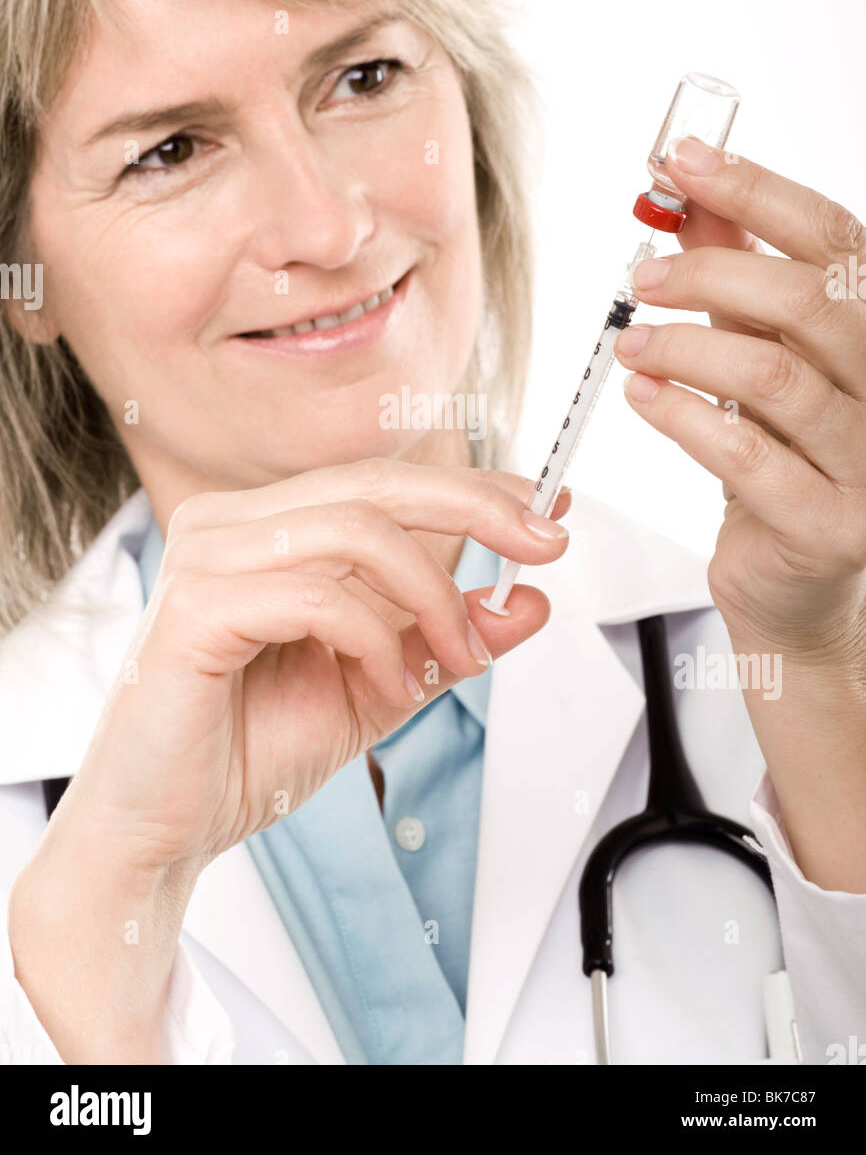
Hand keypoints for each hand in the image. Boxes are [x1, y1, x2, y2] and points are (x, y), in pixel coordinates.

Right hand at [59, 457, 569, 876]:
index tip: (545, 505)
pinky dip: (375, 640)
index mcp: (264, 529)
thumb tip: (527, 602)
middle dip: (477, 508)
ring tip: (457, 662)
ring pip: (358, 530)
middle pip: (377, 483)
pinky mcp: (196, 607)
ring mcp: (206, 557)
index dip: (471, 486)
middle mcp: (229, 524)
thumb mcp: (378, 686)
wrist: (164, 832)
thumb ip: (443, 640)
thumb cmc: (246, 753)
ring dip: (432, 596)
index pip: (382, 481)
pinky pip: (318, 594)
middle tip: (544, 544)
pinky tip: (383, 686)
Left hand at [614, 136, 865, 662]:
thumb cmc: (779, 460)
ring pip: (772, 375)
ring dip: (684, 344)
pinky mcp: (830, 526)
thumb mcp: (756, 353)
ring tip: (632, 341)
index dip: (756, 191)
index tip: (680, 163)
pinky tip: (643, 396)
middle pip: (808, 300)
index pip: (835, 241)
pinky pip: (745, 455)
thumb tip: (683, 194)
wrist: (795, 582)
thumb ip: (732, 275)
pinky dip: (680, 415)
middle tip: (643, 277)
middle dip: (710, 272)